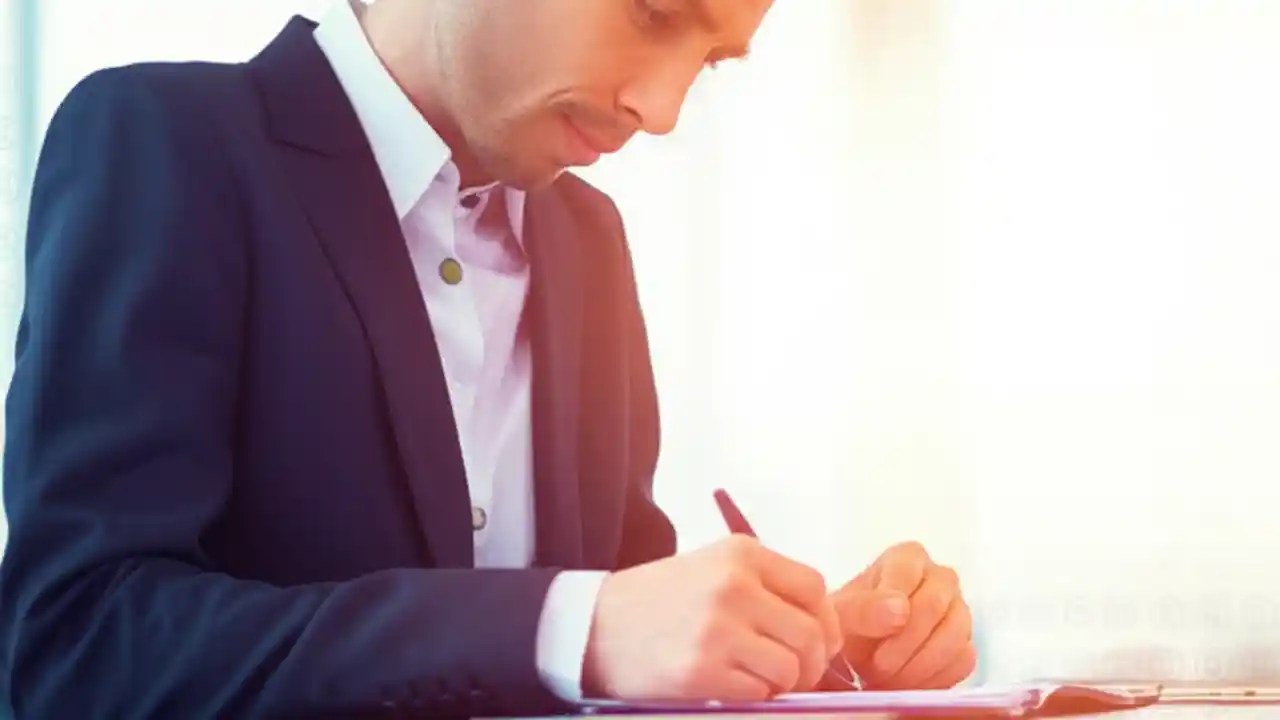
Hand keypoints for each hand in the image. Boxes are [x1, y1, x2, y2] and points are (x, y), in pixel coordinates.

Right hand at [582, 536, 842, 699]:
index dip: (826, 622)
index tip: (820, 642)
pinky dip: (754, 698)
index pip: (814, 588)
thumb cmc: (657, 601)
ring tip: (758, 681)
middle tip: (796, 676)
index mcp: (741, 553)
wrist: (594, 626)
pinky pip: (759, 694)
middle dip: (812, 664)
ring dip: (783, 685)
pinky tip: (731, 687)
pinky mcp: (702, 670)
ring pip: (790, 669)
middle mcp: (735, 586)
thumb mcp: (710, 568)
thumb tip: (820, 629)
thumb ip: (763, 586)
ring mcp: (718, 628)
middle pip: (811, 633)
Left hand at [831, 542, 975, 689]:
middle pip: (934, 605)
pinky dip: (933, 679)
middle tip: (878, 667)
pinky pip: (962, 661)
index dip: (890, 606)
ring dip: (919, 665)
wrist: (859, 654)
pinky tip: (907, 685)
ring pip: (955, 634)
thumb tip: (899, 610)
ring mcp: (958, 611)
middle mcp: (940, 578)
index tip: (873, 635)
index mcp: (908, 558)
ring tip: (890, 680)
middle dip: (904, 643)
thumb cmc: (849, 624)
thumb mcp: (840, 613)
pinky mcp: (965, 644)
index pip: (908, 572)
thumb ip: (862, 608)